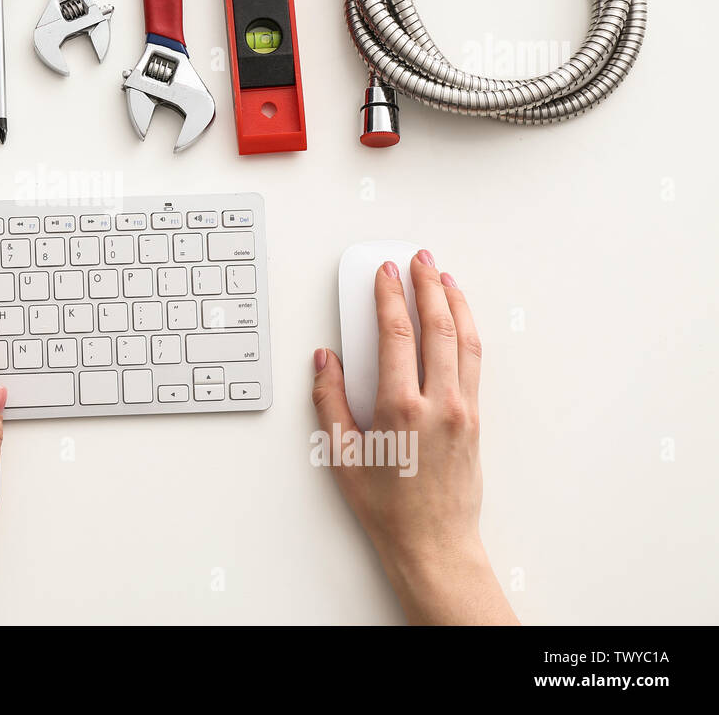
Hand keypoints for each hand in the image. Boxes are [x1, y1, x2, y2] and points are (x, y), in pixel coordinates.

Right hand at [311, 250, 517, 624]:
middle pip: (438, 327)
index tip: (385, 273)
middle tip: (419, 258)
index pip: (396, 335)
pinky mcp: (475, 419)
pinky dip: (467, 331)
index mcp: (401, 409)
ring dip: (455, 302)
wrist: (434, 544)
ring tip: (444, 276)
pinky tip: (459, 319)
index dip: (389, 297)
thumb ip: (330, 401)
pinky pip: (474, 362)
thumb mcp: (343, 456)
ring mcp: (463, 410)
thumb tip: (326, 360)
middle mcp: (439, 404)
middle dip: (428, 286)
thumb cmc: (388, 508)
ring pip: (465, 340)